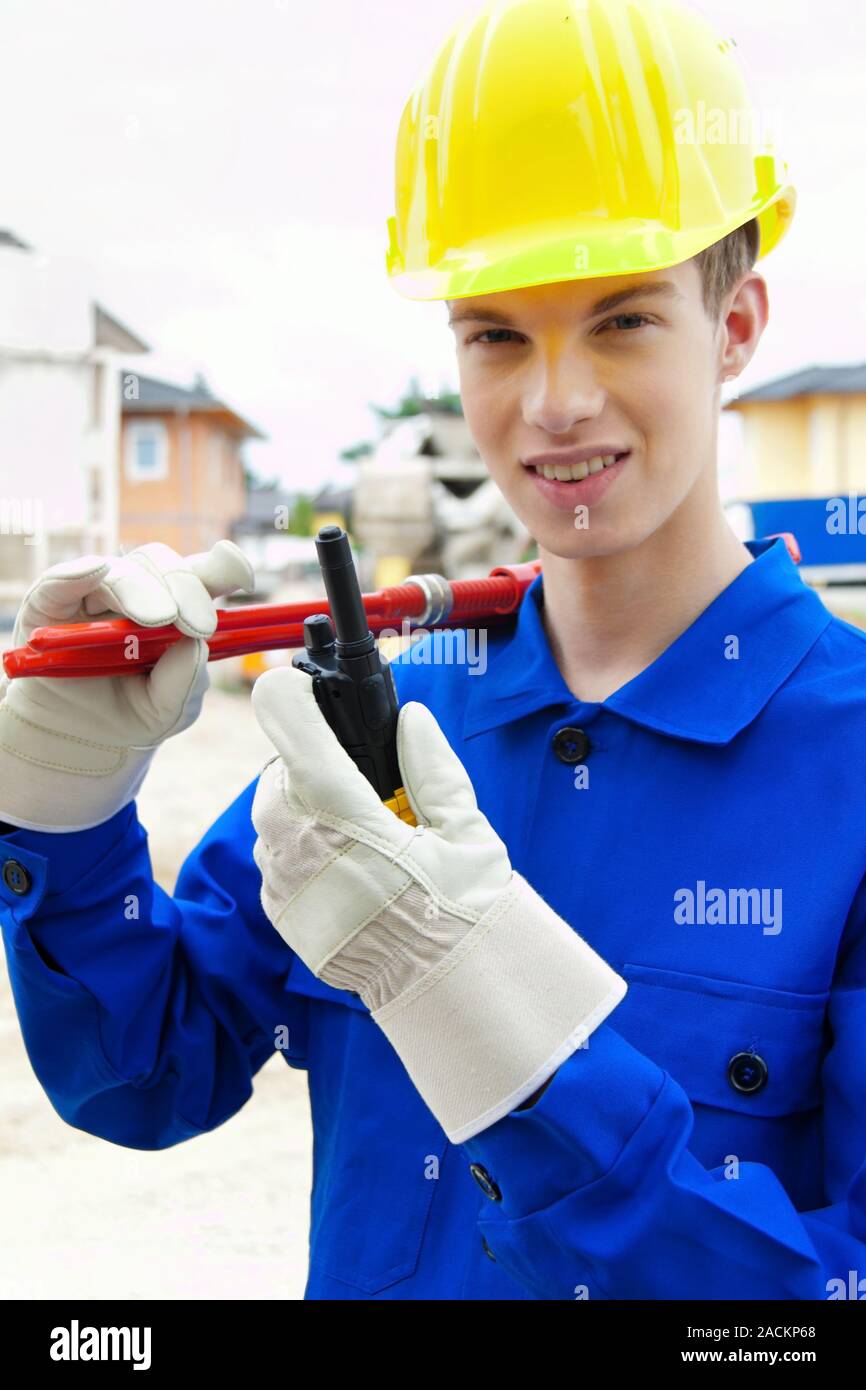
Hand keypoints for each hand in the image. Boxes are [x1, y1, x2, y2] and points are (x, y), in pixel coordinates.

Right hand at [0, 540, 254, 832]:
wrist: (79, 742)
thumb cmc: (133, 716)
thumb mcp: (171, 708)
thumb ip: (187, 677)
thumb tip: (191, 641)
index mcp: (175, 609)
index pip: (200, 576)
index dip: (222, 568)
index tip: (242, 576)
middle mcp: (138, 592)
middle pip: (164, 566)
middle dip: (186, 589)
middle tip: (197, 625)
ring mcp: (94, 594)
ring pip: (123, 571)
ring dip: (143, 590)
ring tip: (157, 619)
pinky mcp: (50, 603)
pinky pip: (62, 580)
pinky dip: (78, 574)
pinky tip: (95, 573)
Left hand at [250, 664, 626, 1142]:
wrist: (447, 994)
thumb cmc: (463, 911)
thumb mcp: (465, 831)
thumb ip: (432, 767)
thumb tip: (410, 719)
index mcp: (343, 813)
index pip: (291, 726)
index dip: (292, 697)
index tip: (304, 690)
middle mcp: (299, 843)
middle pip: (279, 770)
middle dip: (311, 763)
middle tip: (360, 779)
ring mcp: (283, 881)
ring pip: (271, 813)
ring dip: (302, 804)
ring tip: (356, 825)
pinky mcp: (279, 911)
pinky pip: (274, 855)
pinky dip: (299, 845)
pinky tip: (346, 863)